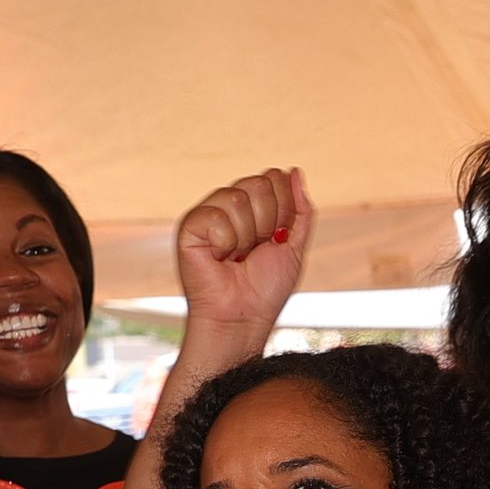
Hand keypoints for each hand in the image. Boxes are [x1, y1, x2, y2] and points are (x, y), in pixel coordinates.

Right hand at [174, 169, 310, 343]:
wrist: (243, 318)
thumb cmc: (265, 290)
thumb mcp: (294, 246)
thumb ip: (300, 209)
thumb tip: (294, 170)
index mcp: (252, 206)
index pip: (275, 178)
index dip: (285, 209)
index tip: (277, 239)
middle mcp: (228, 205)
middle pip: (259, 183)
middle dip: (269, 222)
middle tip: (256, 250)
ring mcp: (208, 213)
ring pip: (238, 197)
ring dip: (248, 235)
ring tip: (238, 257)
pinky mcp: (189, 227)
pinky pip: (216, 215)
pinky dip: (226, 242)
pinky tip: (219, 258)